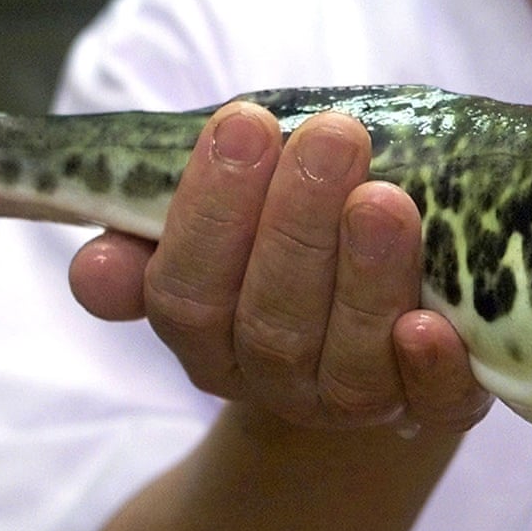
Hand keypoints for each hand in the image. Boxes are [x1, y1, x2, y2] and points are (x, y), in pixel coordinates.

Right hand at [68, 101, 489, 435]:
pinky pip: (433, 404)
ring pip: (349, 362)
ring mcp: (357, 402)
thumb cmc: (298, 240)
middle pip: (270, 324)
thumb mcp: (226, 226)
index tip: (246, 123)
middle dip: (298, 227)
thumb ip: (156, 233)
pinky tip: (430, 324)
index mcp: (211, 334)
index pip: (187, 292)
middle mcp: (277, 380)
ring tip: (385, 200)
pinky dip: (431, 367)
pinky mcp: (435, 407)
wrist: (389, 319)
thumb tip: (95, 267)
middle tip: (332, 138)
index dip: (210, 213)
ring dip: (366, 280)